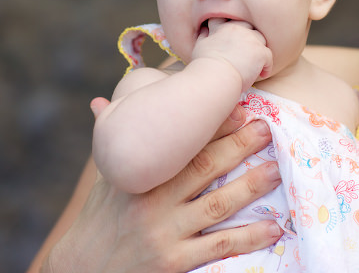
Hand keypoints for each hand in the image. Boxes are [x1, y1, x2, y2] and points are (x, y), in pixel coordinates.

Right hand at [44, 100, 282, 272]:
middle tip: (266, 129)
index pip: (182, 145)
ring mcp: (165, 232)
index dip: (213, 126)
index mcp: (140, 176)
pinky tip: (273, 227)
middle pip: (205, 168)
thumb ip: (114, 143)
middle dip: (239, 145)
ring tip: (277, 170)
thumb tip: (101, 103)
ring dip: (251, 186)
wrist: (82, 270)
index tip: (240, 109)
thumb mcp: (105, 180)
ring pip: (218, 204)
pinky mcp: (174, 261)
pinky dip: (249, 237)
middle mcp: (153, 201)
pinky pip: (219, 245)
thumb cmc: (99, 219)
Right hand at [192, 18, 272, 89]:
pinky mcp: (260, 53)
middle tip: (247, 51)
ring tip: (255, 62)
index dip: (231, 27)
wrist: (215, 76)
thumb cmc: (204, 65)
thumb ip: (204, 35)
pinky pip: (269, 57)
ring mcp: (251, 40)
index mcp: (223, 27)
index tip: (232, 39)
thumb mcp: (200, 45)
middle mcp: (239, 29)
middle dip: (248, 36)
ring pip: (261, 39)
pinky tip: (261, 74)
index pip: (229, 20)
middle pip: (248, 27)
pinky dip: (266, 66)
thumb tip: (204, 29)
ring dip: (259, 49)